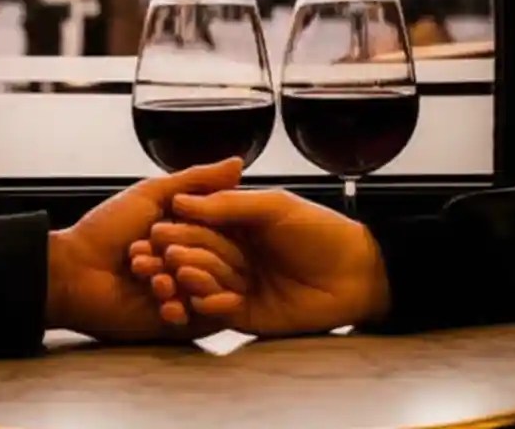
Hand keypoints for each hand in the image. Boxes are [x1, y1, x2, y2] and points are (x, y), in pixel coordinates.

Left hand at [48, 158, 241, 340]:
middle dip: (191, 257)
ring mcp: (185, 292)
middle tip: (165, 254)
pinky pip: (196, 318)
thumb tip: (237, 163)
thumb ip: (196, 181)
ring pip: (210, 289)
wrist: (75, 272)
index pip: (224, 233)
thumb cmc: (105, 231)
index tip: (181, 227)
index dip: (208, 231)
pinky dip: (179, 307)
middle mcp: (192, 261)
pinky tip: (158, 298)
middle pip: (221, 263)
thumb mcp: (151, 194)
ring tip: (154, 278)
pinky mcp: (176, 321)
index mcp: (191, 233)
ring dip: (182, 281)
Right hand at [129, 189, 390, 336]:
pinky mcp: (245, 314)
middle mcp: (233, 254)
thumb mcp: (275, 207)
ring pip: (203, 282)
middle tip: (159, 254)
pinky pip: (219, 310)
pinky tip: (205, 298)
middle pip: (196, 254)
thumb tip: (183, 200)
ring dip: (190, 278)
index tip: (157, 228)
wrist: (357, 273)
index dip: (180, 227)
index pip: (200, 225)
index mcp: (237, 224)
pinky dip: (210, 303)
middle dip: (178, 253)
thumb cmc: (320, 232)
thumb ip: (231, 205)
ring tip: (180, 272)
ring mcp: (238, 284)